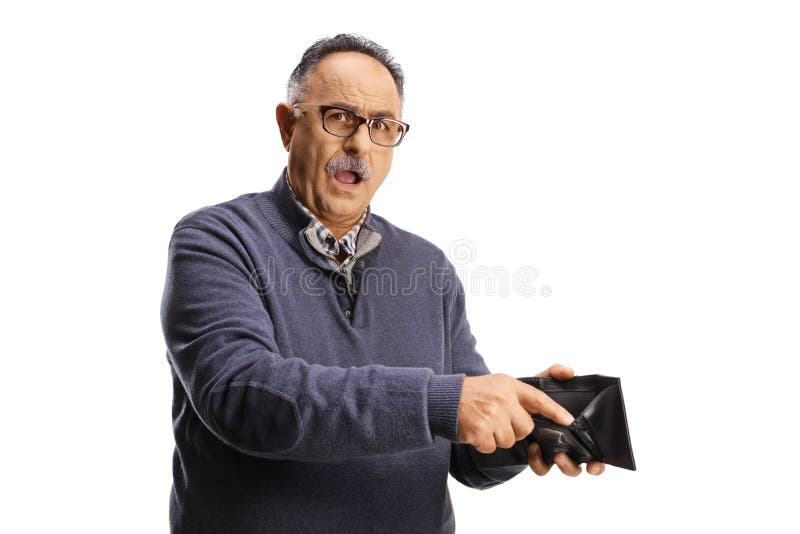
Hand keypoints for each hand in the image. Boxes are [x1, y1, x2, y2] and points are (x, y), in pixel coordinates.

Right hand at [457, 372, 573, 453]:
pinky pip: (492, 447)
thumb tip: (566, 372)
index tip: (567, 420)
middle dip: (515, 429)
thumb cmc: (475, 392)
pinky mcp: (480, 431)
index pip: (538, 399)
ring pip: (509, 440)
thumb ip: (529, 388)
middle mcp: (502, 400)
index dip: (554, 411)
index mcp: (509, 386)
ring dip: (497, 437)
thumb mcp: (501, 383)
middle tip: (499, 420)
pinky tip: (476, 430)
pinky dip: (484, 443)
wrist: (444, 399)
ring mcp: (491, 416)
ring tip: (485, 423)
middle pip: (525, 428)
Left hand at [527, 364, 605, 476]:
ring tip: (558, 455)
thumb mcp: (541, 383)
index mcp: (574, 427)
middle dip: (589, 466)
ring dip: (566, 465)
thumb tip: (568, 372)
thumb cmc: (529, 397)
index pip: (594, 446)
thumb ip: (554, 374)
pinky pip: (542, 468)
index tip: (599, 461)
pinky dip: (539, 461)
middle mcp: (567, 442)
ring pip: (567, 468)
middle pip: (584, 462)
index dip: (599, 459)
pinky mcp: (536, 457)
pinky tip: (534, 448)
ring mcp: (552, 451)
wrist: (501, 406)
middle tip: (585, 463)